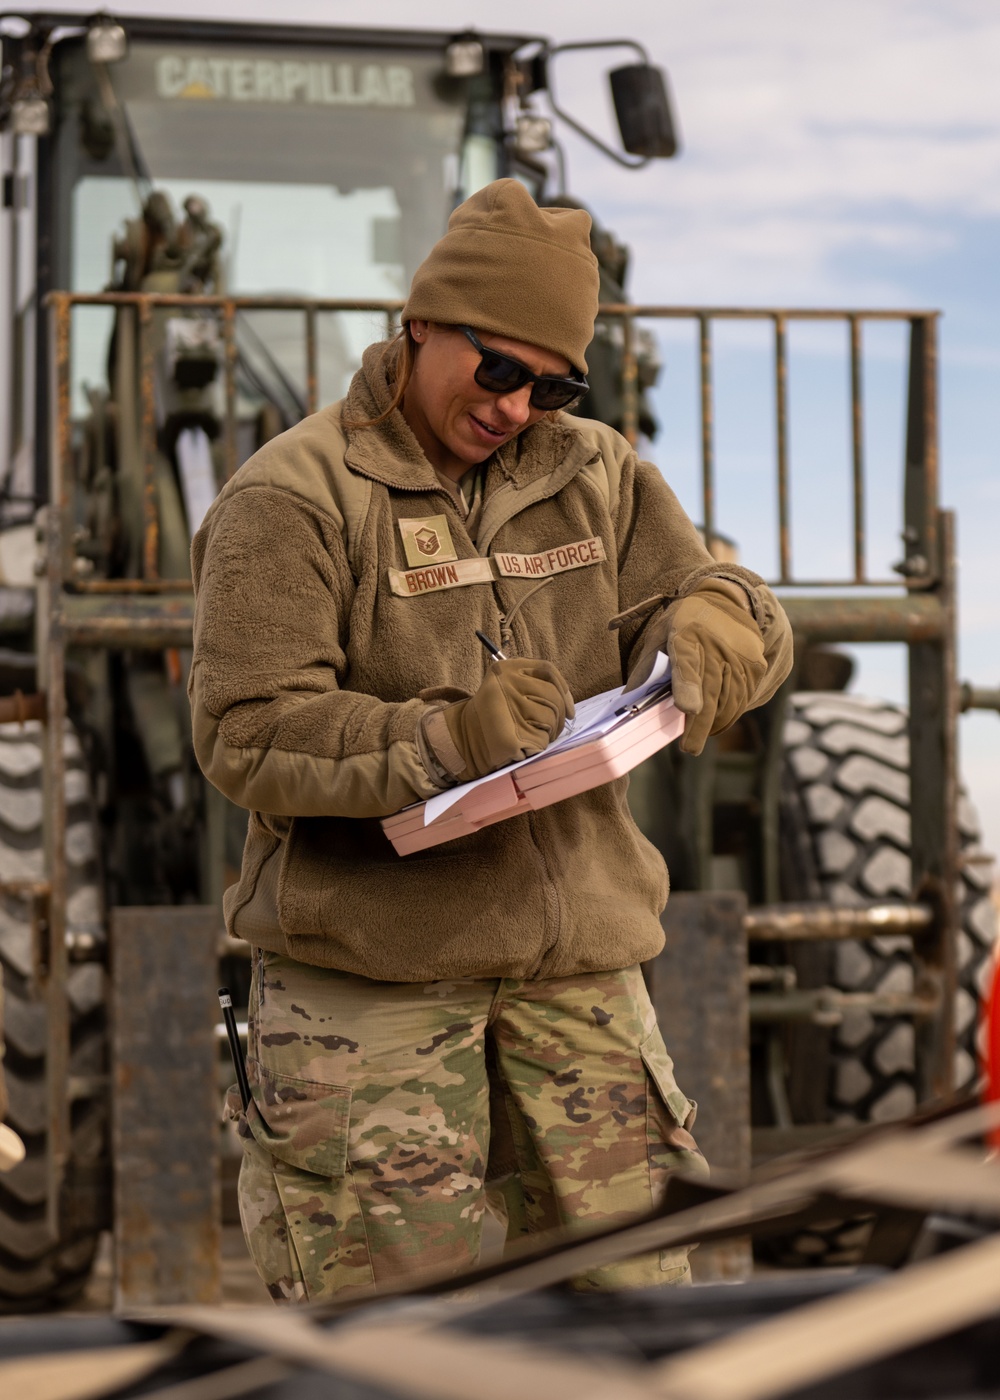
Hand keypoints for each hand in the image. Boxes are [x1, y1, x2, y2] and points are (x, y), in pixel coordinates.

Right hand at [419, 658, 573, 782]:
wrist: (462, 740)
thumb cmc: (491, 715)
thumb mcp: (506, 687)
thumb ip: (532, 685)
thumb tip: (567, 703)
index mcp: (505, 669)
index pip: (547, 670)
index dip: (564, 689)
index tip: (569, 708)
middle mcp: (506, 684)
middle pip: (553, 696)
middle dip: (560, 715)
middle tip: (554, 728)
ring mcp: (508, 709)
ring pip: (550, 718)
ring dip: (549, 732)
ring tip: (534, 735)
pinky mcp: (511, 735)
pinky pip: (542, 739)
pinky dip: (539, 745)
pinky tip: (526, 745)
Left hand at [629, 581, 765, 755]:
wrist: (726, 601)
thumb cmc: (683, 624)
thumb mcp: (658, 637)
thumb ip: (647, 668)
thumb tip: (629, 702)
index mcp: (685, 634)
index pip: (687, 662)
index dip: (688, 686)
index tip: (687, 708)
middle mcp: (716, 645)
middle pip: (710, 690)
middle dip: (700, 724)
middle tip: (689, 748)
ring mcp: (739, 655)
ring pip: (729, 700)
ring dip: (714, 723)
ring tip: (698, 737)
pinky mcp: (754, 666)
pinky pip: (742, 698)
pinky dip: (729, 714)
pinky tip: (716, 724)